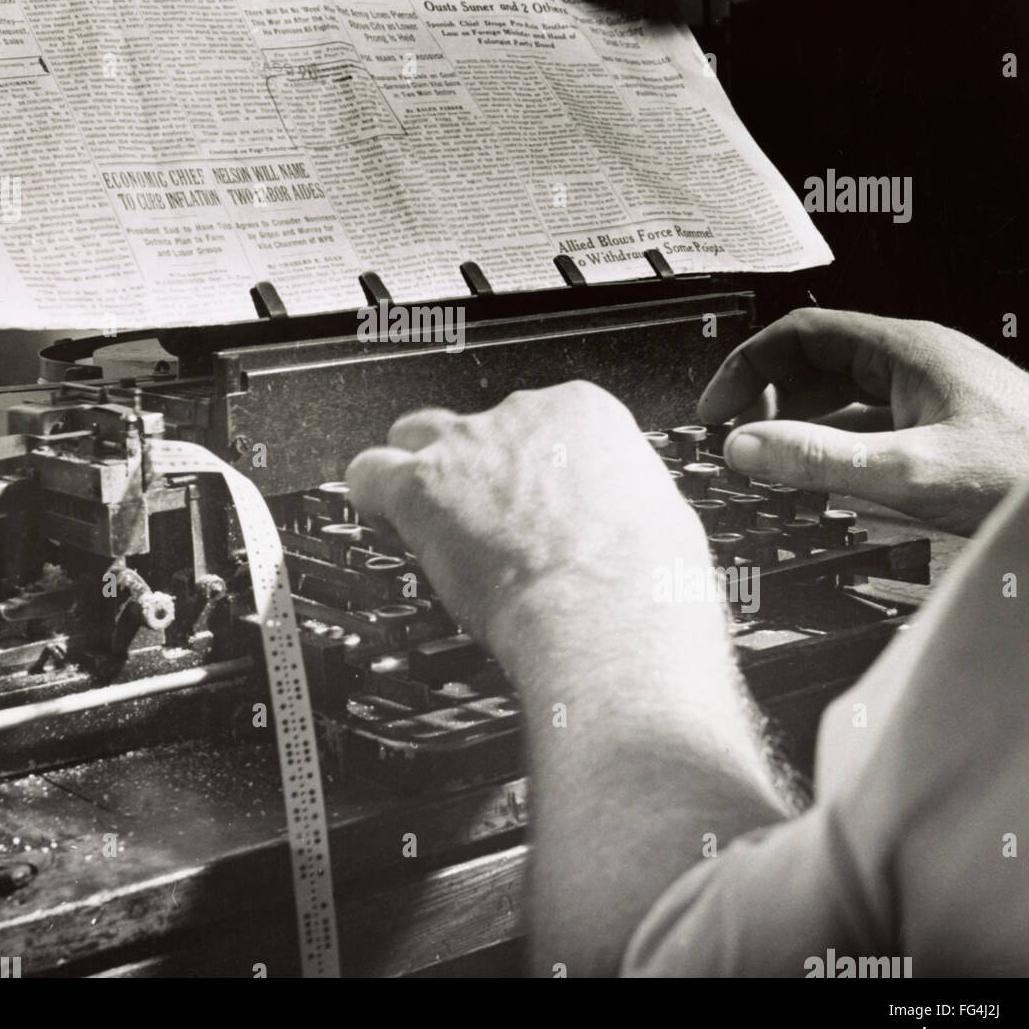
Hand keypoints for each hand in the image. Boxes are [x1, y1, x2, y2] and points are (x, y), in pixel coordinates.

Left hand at [345, 381, 708, 665]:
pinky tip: (386, 521)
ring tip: (430, 521)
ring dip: (420, 474)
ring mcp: (469, 446)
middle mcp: (523, 415)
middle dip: (475, 468)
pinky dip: (372, 496)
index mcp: (586, 413)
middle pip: (475, 426)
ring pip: (416, 437)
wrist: (608, 616)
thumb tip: (614, 519)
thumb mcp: (658, 516)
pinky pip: (370, 473)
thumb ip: (617, 499)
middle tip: (486, 519)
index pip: (538, 418)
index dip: (529, 465)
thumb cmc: (645, 584)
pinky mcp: (422, 486)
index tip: (531, 500)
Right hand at [698, 309, 1028, 535]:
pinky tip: (819, 473)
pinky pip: (865, 421)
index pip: (799, 334)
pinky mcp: (938, 424)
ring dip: (796, 422)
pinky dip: (830, 442)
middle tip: (736, 441)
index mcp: (904, 350)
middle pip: (814, 361)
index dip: (748, 366)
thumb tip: (747, 447)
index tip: (717, 409)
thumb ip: (822, 460)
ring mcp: (927, 392)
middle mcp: (913, 362)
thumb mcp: (911, 471)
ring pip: (839, 393)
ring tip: (768, 460)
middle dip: (766, 398)